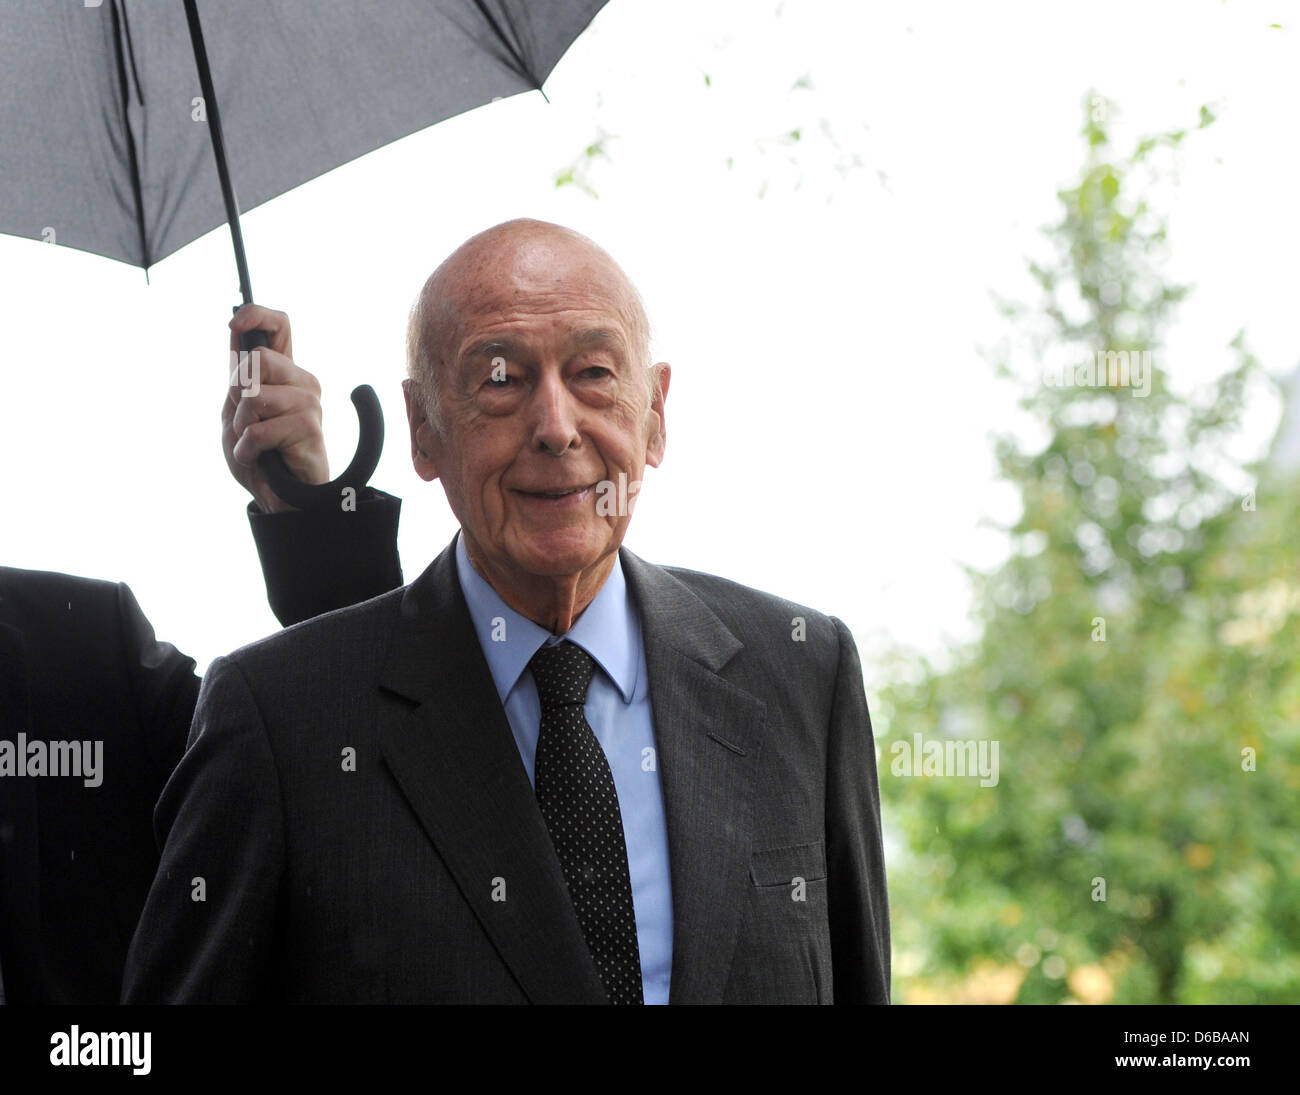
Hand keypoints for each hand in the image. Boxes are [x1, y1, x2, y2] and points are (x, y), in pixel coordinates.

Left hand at [223, 304, 328, 513]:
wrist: (279, 498)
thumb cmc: (260, 456)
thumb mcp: (236, 413)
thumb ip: (239, 381)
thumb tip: (239, 338)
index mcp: (285, 373)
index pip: (280, 325)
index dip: (256, 314)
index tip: (235, 325)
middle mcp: (302, 381)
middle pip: (257, 358)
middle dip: (236, 393)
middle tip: (246, 421)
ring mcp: (310, 403)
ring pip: (254, 395)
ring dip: (241, 427)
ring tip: (254, 444)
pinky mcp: (310, 427)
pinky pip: (259, 429)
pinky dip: (246, 449)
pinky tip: (258, 458)